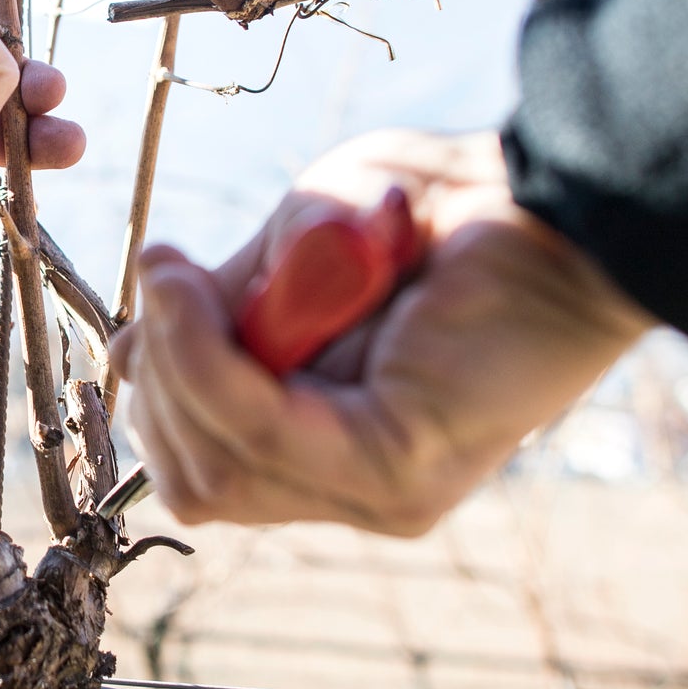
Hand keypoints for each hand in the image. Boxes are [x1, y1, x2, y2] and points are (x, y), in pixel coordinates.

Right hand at [108, 129, 652, 534]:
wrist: (564, 197)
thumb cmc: (447, 209)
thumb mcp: (301, 252)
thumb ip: (226, 309)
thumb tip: (122, 355)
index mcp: (339, 446)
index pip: (205, 469)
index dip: (159, 395)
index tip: (155, 301)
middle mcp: (357, 488)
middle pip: (197, 482)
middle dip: (156, 381)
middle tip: (168, 281)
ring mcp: (377, 492)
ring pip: (213, 465)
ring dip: (173, 360)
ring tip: (177, 278)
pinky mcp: (392, 470)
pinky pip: (257, 431)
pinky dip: (203, 360)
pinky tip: (186, 296)